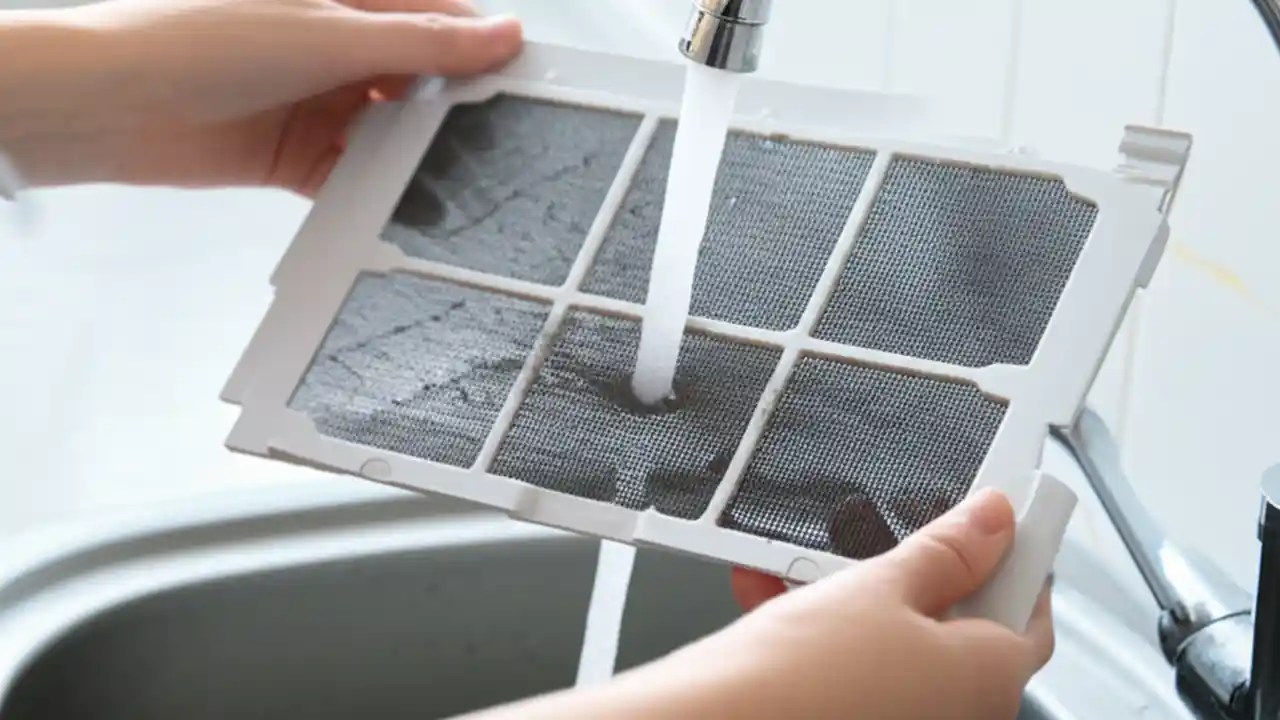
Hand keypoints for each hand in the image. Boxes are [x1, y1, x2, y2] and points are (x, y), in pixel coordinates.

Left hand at [0, 0, 521, 194]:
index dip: (484, 46)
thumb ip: (423, 41)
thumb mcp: (331, 32)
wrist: (112, 106)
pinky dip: (377, 190)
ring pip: (394, 132)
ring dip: (419, 155)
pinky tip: (402, 206)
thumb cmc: (198, 40)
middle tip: (506, 141)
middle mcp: (335, 47)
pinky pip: (356, 174)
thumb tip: (504, 34)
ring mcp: (317, 101)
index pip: (439, 17)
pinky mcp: (297, 154)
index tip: (532, 80)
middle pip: (421, 79)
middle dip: (457, 109)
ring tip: (460, 180)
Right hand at [712, 488, 1053, 718]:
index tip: (993, 522)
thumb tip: (994, 521)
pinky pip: (854, 671)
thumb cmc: (803, 681)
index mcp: (989, 679)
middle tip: (886, 539)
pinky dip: (823, 634)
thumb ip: (945, 551)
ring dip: (855, 598)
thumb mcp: (879, 587)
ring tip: (808, 564)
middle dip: (917, 575)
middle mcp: (957, 714)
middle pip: (961, 627)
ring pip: (897, 644)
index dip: (1016, 560)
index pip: (1032, 613)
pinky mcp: (854, 718)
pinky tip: (772, 595)